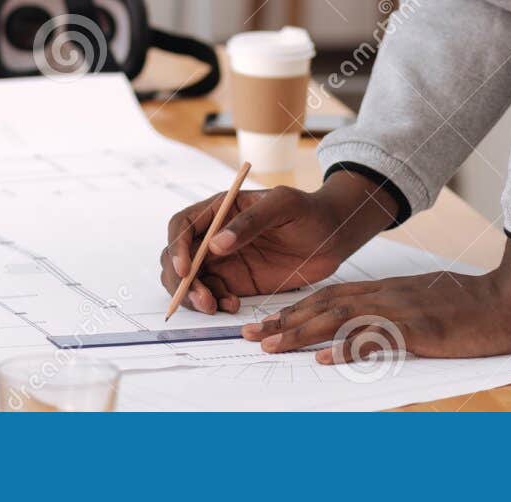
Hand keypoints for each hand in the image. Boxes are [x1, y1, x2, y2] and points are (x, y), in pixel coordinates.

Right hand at [159, 172, 398, 313]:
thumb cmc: (309, 211)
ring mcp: (223, 261)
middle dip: (181, 280)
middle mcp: (215, 235)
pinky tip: (233, 306)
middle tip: (202, 298)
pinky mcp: (235, 282)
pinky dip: (214, 304)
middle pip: (177, 257)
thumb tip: (216, 244)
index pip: (182, 226)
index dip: (177, 247)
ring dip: (194, 296)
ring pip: (189, 281)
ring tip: (216, 306)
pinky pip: (211, 295)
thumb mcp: (284, 205)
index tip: (187, 269)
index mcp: (220, 210)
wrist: (333, 236)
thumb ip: (251, 221)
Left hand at [241, 239, 510, 361]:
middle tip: (249, 336)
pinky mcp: (418, 329)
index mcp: (383, 289)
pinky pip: (375, 338)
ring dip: (301, 332)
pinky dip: (346, 348)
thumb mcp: (418, 304)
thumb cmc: (466, 306)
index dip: (292, 308)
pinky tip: (324, 358)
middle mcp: (384, 295)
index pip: (327, 295)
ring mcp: (399, 310)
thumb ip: (387, 311)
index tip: (262, 323)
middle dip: (282, 321)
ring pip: (339, 318)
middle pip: (323, 304)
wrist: (508, 300)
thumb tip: (355, 332)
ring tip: (271, 346)